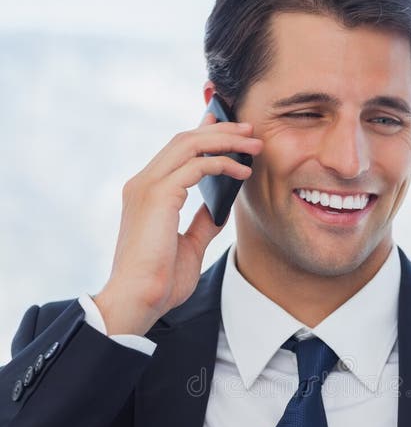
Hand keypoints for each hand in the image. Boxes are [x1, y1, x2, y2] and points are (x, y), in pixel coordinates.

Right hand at [94, 116, 262, 335]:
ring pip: (190, 144)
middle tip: (250, 130)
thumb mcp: (189, 247)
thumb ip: (202, 224)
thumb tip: (219, 210)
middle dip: (220, 130)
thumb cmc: (159, 282)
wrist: (139, 300)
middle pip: (184, 140)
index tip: (227, 126)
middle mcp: (143, 183)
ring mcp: (148, 186)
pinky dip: (222, 163)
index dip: (202, 134)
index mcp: (146, 193)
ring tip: (254, 144)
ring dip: (225, 140)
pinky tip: (243, 171)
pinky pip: (196, 166)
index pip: (175, 151)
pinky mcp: (158, 195)